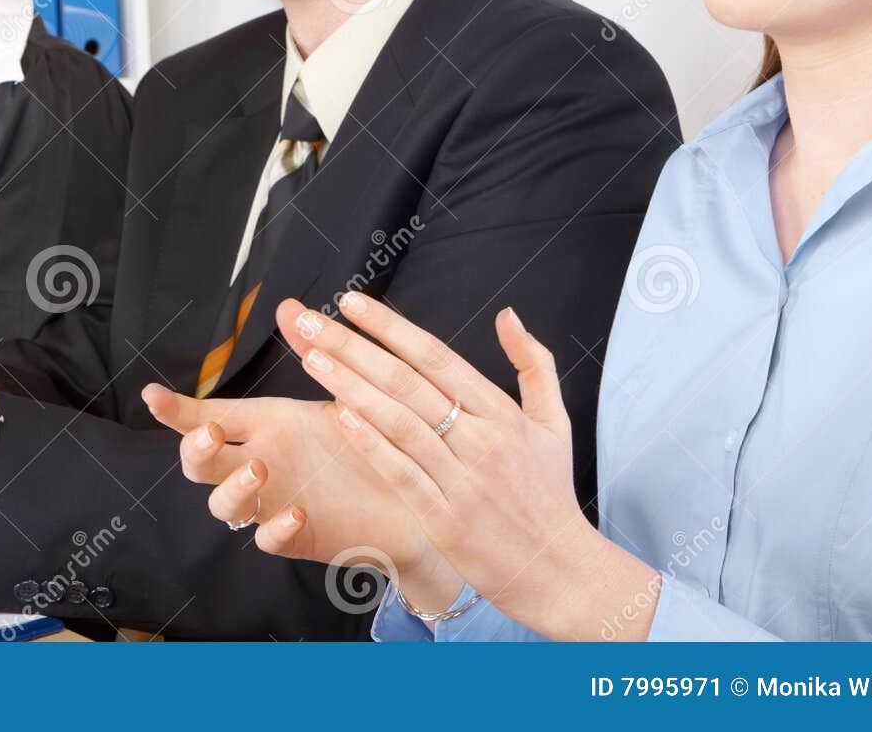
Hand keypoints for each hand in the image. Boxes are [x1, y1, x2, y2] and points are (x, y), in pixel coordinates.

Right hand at [141, 309, 458, 612]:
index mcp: (264, 425)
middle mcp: (261, 463)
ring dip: (232, 487)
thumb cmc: (374, 435)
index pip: (206, 416)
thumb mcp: (343, 387)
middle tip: (211, 433)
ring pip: (225, 506)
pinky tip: (296, 513)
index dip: (175, 410)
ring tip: (259, 468)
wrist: (418, 487)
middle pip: (200, 463)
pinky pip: (270, 541)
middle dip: (194, 448)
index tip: (151, 394)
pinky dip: (275, 528)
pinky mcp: (300, 536)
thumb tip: (286, 304)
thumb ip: (312, 348)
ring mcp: (274, 501)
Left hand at [301, 290, 658, 639]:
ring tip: (310, 357)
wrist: (562, 570)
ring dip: (349, 386)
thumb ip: (534, 364)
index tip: (351, 302)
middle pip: (406, 381)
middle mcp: (480, 439)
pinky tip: (338, 417)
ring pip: (397, 421)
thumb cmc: (550, 493)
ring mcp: (462, 479)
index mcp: (501, 412)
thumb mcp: (554, 423)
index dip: (389, 326)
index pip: (435, 356)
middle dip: (352, 346)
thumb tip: (507, 314)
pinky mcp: (445, 519)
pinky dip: (369, 443)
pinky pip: (400, 473)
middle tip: (309, 320)